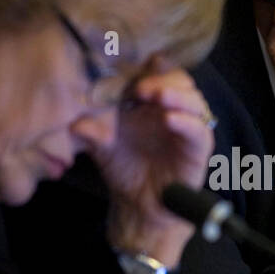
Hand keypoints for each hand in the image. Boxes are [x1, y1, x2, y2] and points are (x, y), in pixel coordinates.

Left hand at [88, 66, 213, 269]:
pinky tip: (170, 120)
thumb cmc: (124, 170)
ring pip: (194, 99)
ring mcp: (188, 126)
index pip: (155, 72)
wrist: (139, 206)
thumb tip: (75, 122)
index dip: (145, 67)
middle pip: (178, 79)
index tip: (127, 69)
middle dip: (161, 78)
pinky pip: (200, 130)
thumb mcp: (102, 148)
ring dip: (177, 94)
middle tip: (141, 87)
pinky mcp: (199, 147)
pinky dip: (187, 122)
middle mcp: (172, 109)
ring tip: (157, 96)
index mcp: (150, 102)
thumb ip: (91, 132)